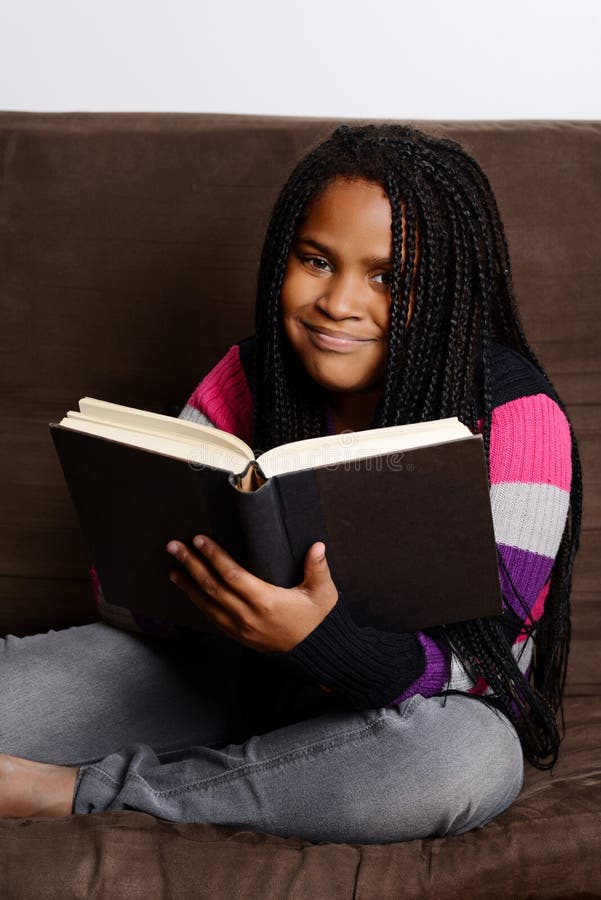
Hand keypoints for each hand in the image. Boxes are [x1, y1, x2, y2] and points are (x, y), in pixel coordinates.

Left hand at [165, 534, 338, 652]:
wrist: (315, 653)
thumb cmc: (318, 620)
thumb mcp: (323, 594)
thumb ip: (318, 568)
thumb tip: (317, 546)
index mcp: (266, 601)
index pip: (232, 575)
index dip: (214, 557)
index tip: (199, 540)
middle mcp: (248, 615)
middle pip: (212, 587)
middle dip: (191, 565)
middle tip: (174, 547)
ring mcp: (241, 628)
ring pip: (207, 604)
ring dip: (188, 585)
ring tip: (173, 569)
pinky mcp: (238, 636)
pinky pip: (212, 618)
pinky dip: (198, 603)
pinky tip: (189, 591)